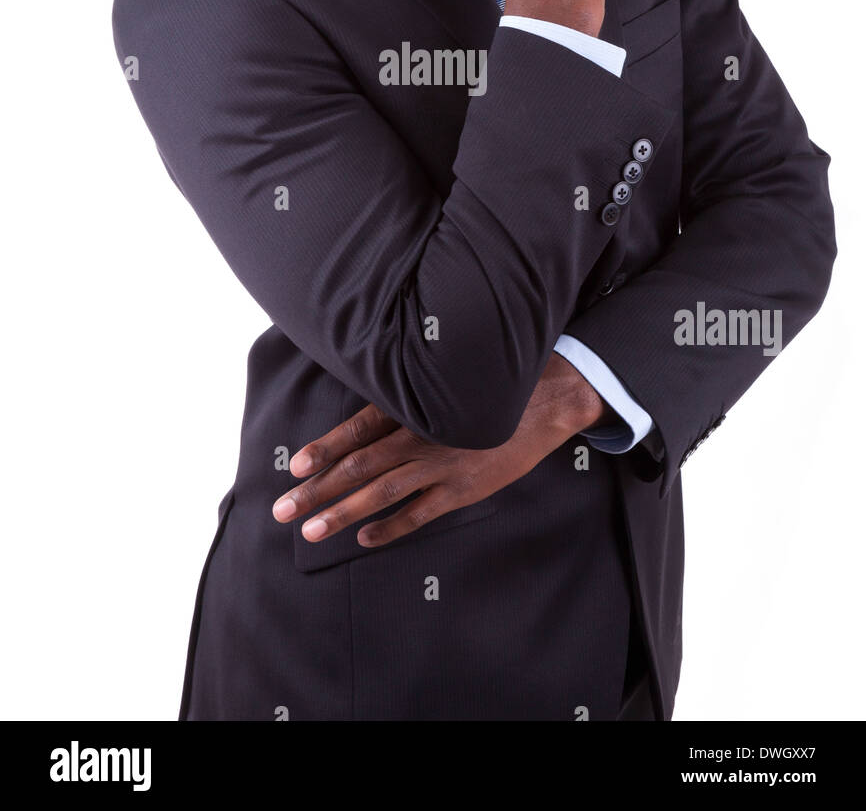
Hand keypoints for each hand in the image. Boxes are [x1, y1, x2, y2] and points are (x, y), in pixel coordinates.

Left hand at [272, 355, 614, 547]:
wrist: (546, 398)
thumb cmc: (489, 383)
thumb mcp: (444, 378)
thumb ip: (407, 392)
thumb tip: (366, 403)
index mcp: (413, 405)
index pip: (357, 429)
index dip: (324, 447)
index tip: (294, 465)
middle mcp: (421, 435)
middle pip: (358, 467)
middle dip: (316, 490)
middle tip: (282, 510)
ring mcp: (442, 465)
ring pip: (381, 493)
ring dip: (342, 513)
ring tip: (311, 531)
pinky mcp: (463, 488)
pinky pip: (419, 513)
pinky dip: (391, 528)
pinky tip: (366, 539)